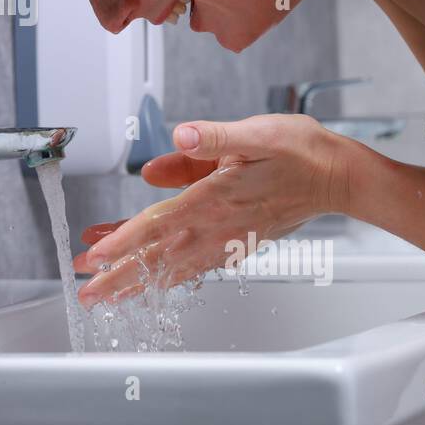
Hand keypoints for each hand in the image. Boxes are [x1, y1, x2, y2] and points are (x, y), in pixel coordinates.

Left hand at [72, 114, 358, 306]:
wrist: (338, 177)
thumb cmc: (300, 152)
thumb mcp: (256, 132)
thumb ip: (214, 136)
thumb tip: (181, 135)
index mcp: (215, 197)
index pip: (158, 223)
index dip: (123, 240)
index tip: (94, 256)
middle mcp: (218, 225)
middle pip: (157, 255)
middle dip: (118, 275)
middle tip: (86, 291)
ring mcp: (228, 239)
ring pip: (173, 266)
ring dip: (137, 281)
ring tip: (105, 292)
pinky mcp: (237, 244)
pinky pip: (195, 267)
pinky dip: (168, 277)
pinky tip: (152, 280)